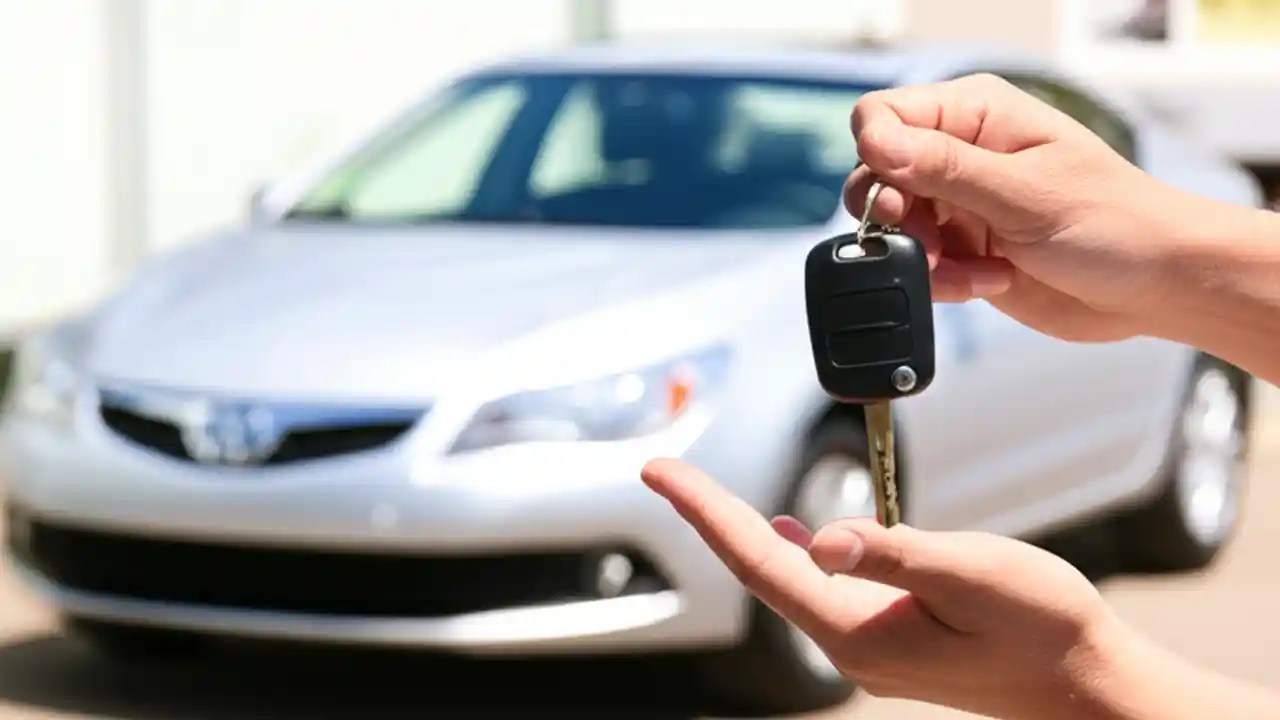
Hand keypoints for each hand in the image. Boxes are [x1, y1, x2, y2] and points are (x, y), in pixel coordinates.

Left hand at [641, 458, 1138, 719]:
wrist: (1091, 689)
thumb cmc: (1044, 628)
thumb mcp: (971, 573)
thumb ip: (891, 552)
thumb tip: (816, 538)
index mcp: (858, 632)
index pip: (759, 559)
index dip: (705, 510)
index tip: (658, 472)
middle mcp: (851, 647)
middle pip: (762, 568)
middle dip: (712, 517)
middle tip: (665, 472)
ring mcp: (871, 648)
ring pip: (791, 580)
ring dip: (750, 534)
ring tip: (706, 497)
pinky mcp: (894, 640)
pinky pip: (827, 590)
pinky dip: (799, 553)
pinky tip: (796, 536)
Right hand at [845, 73, 1209, 341]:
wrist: (1154, 286)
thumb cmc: (1115, 222)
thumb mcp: (1025, 193)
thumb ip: (944, 168)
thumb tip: (875, 142)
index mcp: (975, 115)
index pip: (884, 115)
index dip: (877, 154)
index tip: (901, 195)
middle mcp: (959, 155)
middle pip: (876, 175)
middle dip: (895, 216)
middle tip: (930, 239)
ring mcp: (958, 205)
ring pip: (892, 227)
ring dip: (921, 257)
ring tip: (972, 269)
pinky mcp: (962, 251)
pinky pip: (917, 266)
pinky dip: (942, 282)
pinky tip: (988, 281)